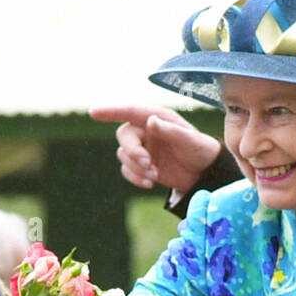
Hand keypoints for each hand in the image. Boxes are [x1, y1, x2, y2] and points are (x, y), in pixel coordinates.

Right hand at [89, 105, 221, 192]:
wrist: (203, 173)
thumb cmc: (200, 150)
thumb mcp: (189, 140)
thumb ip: (170, 130)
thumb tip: (150, 121)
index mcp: (157, 117)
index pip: (130, 111)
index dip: (111, 111)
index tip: (93, 112)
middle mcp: (146, 130)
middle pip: (123, 136)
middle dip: (133, 152)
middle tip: (149, 164)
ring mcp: (142, 147)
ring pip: (123, 155)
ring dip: (137, 168)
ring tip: (156, 175)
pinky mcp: (141, 164)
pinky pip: (126, 170)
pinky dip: (135, 178)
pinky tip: (151, 183)